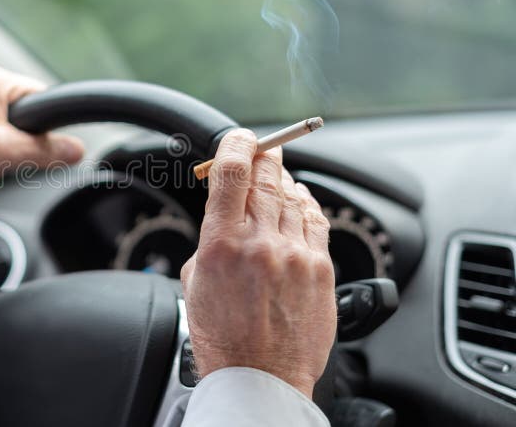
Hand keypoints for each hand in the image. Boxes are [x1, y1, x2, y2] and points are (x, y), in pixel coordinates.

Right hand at [180, 129, 334, 397]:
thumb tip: (227, 212)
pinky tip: (300, 202)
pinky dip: (307, 204)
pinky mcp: (321, 269)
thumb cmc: (223, 336)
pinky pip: (316, 220)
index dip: (236, 144)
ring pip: (294, 195)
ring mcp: (296, 255)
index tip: (240, 138)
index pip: (232, 172)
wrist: (260, 377)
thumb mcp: (195, 281)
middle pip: (268, 176)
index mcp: (221, 244)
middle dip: (265, 155)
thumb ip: (211, 238)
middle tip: (264, 146)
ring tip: (277, 181)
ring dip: (284, 182)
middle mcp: (261, 243)